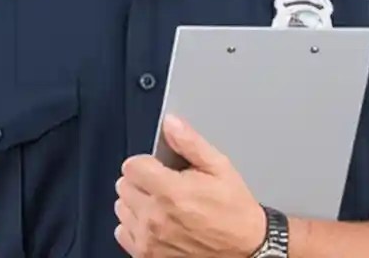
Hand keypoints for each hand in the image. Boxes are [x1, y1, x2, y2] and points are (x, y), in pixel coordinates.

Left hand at [114, 114, 266, 257]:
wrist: (247, 250)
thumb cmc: (235, 212)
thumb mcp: (220, 169)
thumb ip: (191, 143)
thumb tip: (171, 124)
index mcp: (171, 192)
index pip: (131, 166)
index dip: (146, 163)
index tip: (158, 168)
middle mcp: (155, 217)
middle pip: (124, 186)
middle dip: (141, 181)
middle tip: (164, 186)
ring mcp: (149, 239)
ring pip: (121, 208)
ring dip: (136, 203)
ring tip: (161, 205)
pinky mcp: (146, 255)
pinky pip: (122, 232)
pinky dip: (135, 226)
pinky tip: (155, 223)